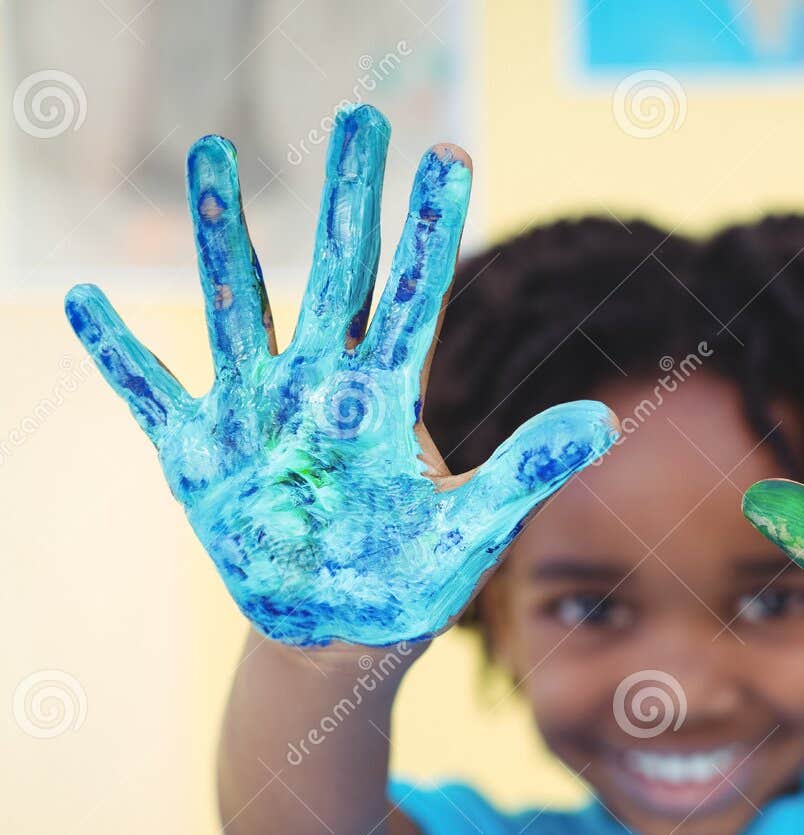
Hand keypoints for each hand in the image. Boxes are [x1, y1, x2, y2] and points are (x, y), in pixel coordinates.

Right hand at [65, 105, 615, 646]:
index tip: (452, 155)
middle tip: (362, 115)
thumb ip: (526, 470)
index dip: (433, 229)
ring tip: (214, 154)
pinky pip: (149, 392)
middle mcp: (319, 385)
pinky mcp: (199, 454)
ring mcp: (255, 412)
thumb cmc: (410, 576)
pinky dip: (117, 353)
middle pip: (336, 274)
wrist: (340, 632)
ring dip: (224, 235)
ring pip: (237, 306)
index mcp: (385, 397)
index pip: (415, 296)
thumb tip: (604, 423)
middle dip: (348, 198)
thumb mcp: (472, 526)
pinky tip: (81, 299)